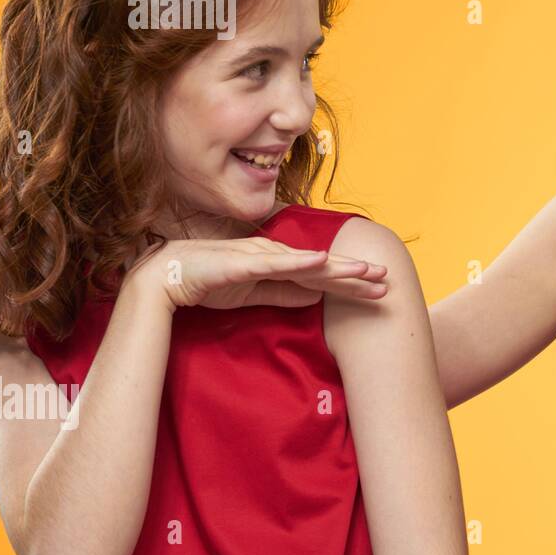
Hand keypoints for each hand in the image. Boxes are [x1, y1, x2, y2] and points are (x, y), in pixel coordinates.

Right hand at [126, 236, 389, 311]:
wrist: (167, 277)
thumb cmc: (210, 282)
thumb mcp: (255, 294)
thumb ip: (284, 295)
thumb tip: (316, 299)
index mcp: (279, 265)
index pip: (323, 276)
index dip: (351, 282)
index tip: (379, 290)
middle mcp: (275, 254)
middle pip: (323, 267)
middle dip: (356, 274)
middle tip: (388, 280)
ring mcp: (261, 255)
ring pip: (306, 263)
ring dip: (336, 266)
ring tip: (365, 270)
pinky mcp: (243, 261)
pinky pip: (275, 263)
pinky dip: (298, 262)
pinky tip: (319, 261)